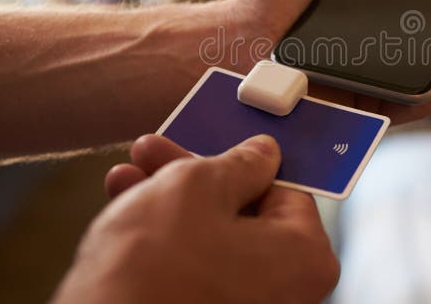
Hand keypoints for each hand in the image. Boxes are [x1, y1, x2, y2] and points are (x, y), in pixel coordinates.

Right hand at [53, 135, 337, 303]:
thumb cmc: (157, 263)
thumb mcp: (197, 186)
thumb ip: (238, 163)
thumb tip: (262, 154)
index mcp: (305, 257)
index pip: (287, 191)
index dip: (244, 160)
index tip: (215, 141)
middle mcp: (286, 291)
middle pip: (244, 212)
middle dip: (193, 175)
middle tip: (157, 151)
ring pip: (213, 237)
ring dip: (169, 199)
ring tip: (129, 174)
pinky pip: (195, 267)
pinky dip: (165, 238)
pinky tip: (125, 204)